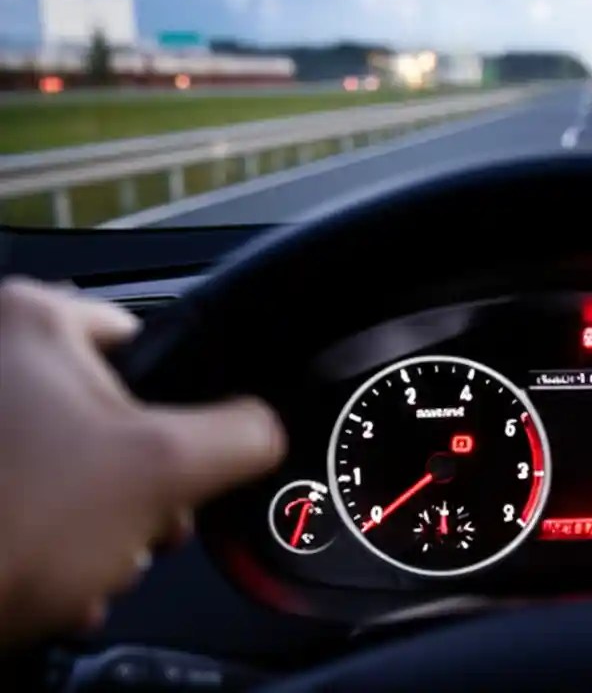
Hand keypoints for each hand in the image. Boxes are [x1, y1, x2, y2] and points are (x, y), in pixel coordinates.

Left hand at [0, 279, 284, 644]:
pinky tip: (57, 572)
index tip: (174, 461)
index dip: (180, 409)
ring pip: (65, 460)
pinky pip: (22, 490)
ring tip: (95, 559)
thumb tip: (266, 430)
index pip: (149, 342)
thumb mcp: (170, 469)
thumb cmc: (14, 526)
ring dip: (97, 518)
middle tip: (139, 520)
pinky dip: (46, 533)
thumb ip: (242, 435)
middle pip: (108, 411)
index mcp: (31, 319)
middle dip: (137, 482)